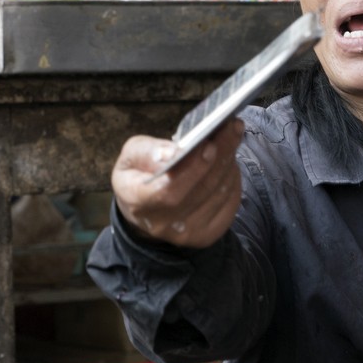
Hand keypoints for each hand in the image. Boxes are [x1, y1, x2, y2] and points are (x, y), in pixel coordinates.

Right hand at [110, 117, 243, 248]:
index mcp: (137, 202)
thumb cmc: (137, 177)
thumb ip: (149, 151)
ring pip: (220, 193)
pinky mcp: (207, 235)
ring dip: (229, 162)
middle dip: (221, 154)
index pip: (169, 190)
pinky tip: (228, 162)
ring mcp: (187, 233)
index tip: (209, 143)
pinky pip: (230, 203)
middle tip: (233, 127)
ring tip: (231, 137)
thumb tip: (176, 151)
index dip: (192, 168)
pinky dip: (232, 178)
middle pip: (202, 188)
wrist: (144, 212)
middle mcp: (163, 224)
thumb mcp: (130, 156)